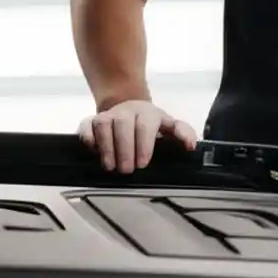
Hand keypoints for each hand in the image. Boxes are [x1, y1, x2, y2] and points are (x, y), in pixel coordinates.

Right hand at [77, 99, 197, 172]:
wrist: (129, 107)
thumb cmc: (151, 124)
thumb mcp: (169, 127)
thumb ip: (183, 133)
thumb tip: (191, 146)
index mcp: (149, 114)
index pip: (146, 125)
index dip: (144, 145)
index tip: (143, 163)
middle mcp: (127, 111)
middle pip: (123, 125)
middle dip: (125, 149)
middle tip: (127, 170)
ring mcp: (108, 115)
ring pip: (103, 124)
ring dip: (106, 147)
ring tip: (110, 166)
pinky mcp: (91, 121)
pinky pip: (86, 126)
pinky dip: (88, 139)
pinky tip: (93, 151)